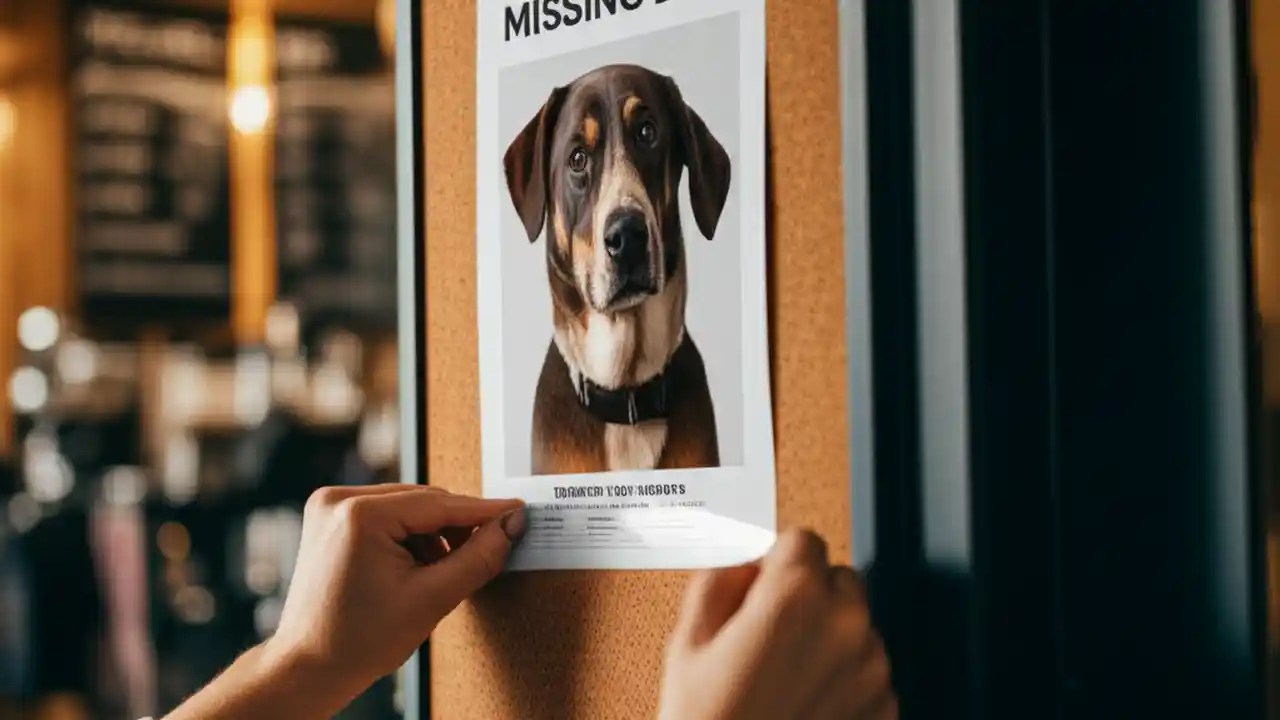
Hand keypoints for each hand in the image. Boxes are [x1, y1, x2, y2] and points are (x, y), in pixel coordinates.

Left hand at [165, 484, 524, 719]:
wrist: (309, 668)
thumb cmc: (358, 641)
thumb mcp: (432, 599)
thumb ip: (478, 557)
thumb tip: (510, 526)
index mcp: (360, 514)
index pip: (440, 504)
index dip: (484, 511)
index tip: (517, 512)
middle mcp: (339, 500)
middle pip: (424, 502)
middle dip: (456, 529)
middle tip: (485, 554)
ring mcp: (330, 508)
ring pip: (408, 509)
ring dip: (433, 535)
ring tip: (438, 576)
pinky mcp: (330, 520)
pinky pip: (387, 516)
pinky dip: (409, 538)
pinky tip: (416, 570)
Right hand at [659, 529, 896, 719]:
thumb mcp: (688, 642)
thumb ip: (720, 582)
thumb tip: (745, 566)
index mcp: (795, 596)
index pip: (804, 539)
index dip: (778, 563)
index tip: (764, 586)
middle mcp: (845, 625)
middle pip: (839, 579)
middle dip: (809, 597)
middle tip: (770, 636)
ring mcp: (872, 670)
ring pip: (858, 627)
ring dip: (830, 639)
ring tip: (785, 679)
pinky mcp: (886, 708)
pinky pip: (869, 673)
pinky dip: (846, 681)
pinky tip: (806, 705)